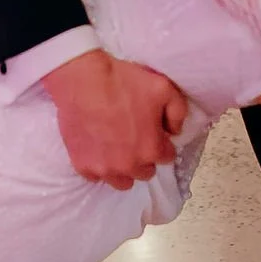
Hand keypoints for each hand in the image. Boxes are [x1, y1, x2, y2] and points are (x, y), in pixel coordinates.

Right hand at [43, 52, 188, 190]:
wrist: (82, 80)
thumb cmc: (123, 82)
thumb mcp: (163, 88)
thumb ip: (178, 112)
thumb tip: (175, 131)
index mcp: (151, 149)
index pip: (166, 157)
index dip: (161, 142)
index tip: (153, 132)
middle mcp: (130, 165)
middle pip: (145, 172)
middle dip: (144, 157)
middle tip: (134, 138)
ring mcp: (105, 168)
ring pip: (122, 181)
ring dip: (123, 169)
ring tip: (117, 150)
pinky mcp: (82, 165)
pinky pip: (96, 177)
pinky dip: (99, 167)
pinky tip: (98, 149)